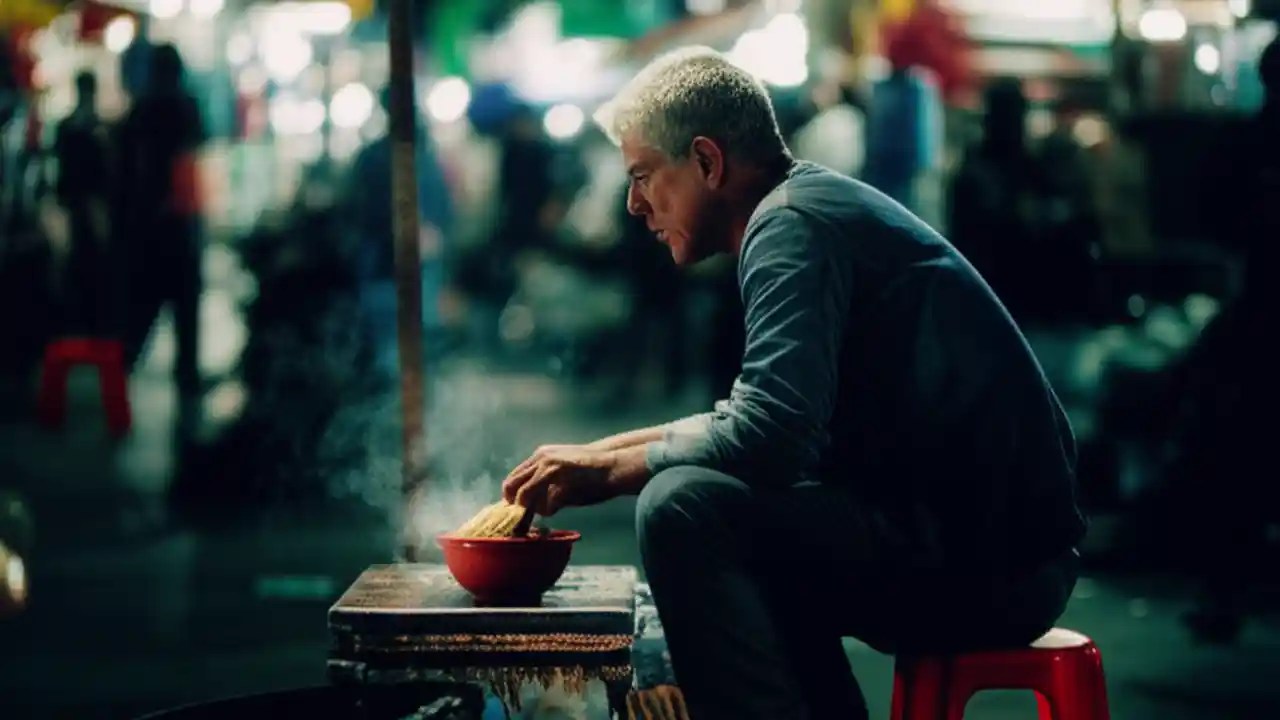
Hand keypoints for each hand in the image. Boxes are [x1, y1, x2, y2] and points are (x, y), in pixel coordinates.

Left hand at [503, 444, 650, 515]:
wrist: (614, 463)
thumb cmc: (591, 471)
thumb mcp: (563, 469)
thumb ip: (544, 481)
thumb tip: (528, 503)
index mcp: (540, 455)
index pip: (513, 478)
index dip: (512, 496)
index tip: (519, 509)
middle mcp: (541, 459)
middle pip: (511, 487)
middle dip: (517, 505)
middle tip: (525, 516)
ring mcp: (550, 468)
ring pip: (524, 496)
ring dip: (534, 509)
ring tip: (550, 509)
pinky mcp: (561, 482)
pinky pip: (545, 505)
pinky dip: (549, 511)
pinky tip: (559, 508)